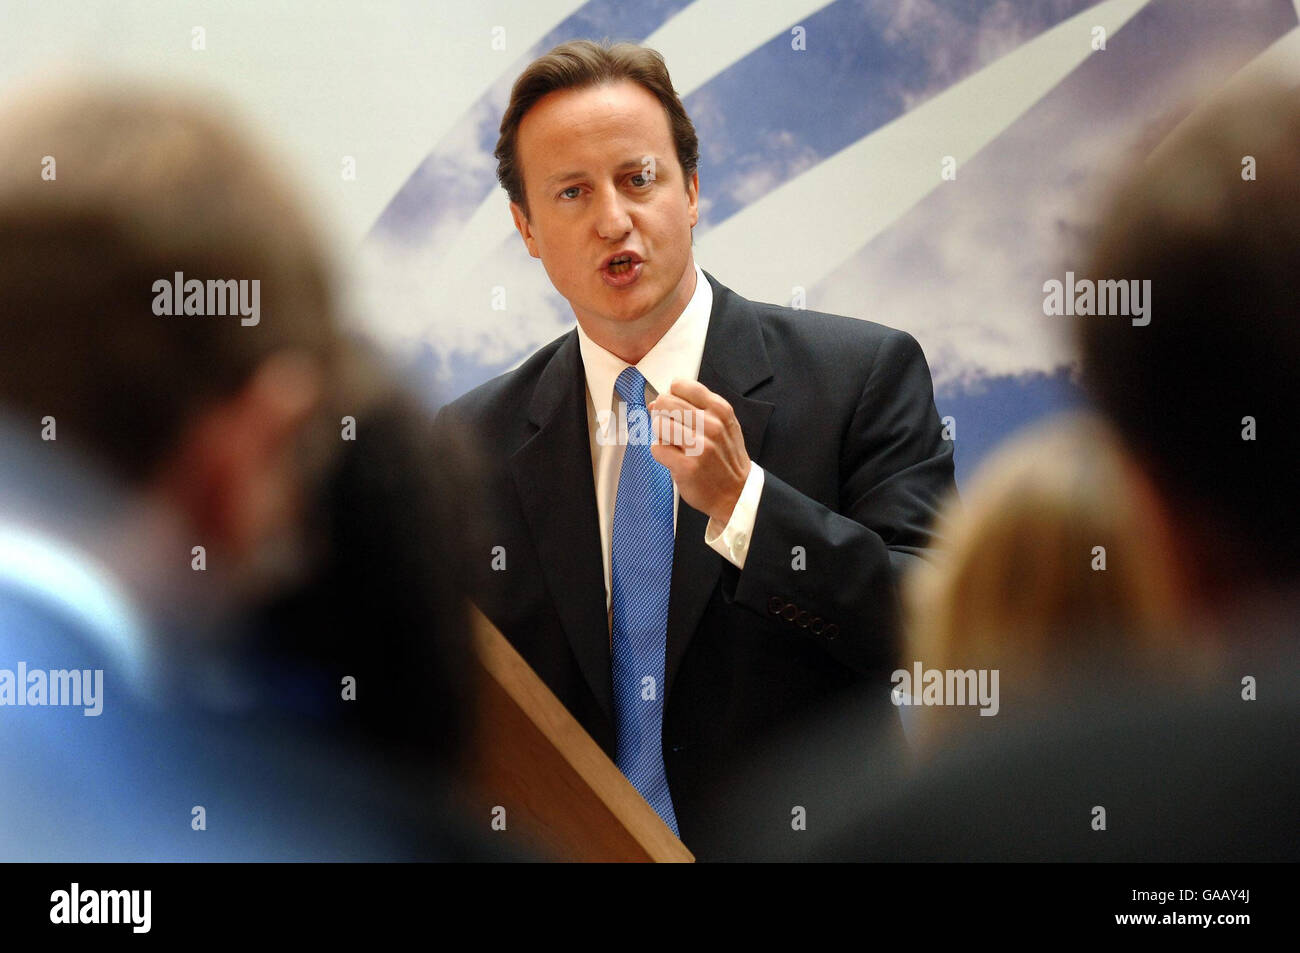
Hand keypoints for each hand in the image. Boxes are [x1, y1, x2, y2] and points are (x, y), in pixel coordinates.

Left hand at [649, 379, 750, 524]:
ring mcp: (700, 446)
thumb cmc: (725, 457)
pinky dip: (661, 453)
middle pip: (665, 402)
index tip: (675, 411)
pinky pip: (657, 448)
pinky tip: (674, 459)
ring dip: (661, 435)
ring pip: (658, 424)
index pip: (679, 385)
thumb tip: (654, 403)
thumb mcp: (721, 424)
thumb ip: (692, 408)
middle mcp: (712, 424)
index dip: (671, 397)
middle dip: (662, 414)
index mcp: (720, 409)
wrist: (737, 492)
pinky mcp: (687, 466)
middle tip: (672, 430)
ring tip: (675, 445)